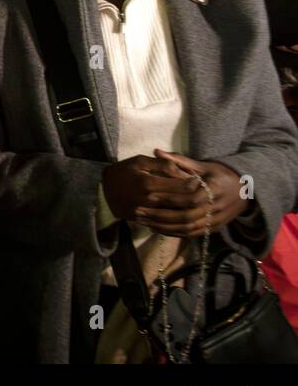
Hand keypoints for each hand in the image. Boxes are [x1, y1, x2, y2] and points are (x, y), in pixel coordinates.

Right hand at [101, 153, 195, 222]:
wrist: (102, 190)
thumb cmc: (123, 171)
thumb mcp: (139, 161)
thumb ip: (162, 164)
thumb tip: (183, 172)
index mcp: (148, 183)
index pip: (181, 185)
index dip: (193, 182)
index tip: (199, 179)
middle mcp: (148, 199)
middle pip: (181, 201)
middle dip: (195, 196)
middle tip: (202, 191)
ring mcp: (146, 212)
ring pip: (176, 213)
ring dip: (188, 208)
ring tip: (194, 201)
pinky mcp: (144, 220)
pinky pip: (166, 222)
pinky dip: (177, 218)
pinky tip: (181, 211)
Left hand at [132, 150, 250, 236]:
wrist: (246, 191)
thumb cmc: (221, 175)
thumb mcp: (204, 165)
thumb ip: (180, 161)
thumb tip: (156, 151)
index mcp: (215, 190)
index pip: (190, 198)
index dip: (170, 198)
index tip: (150, 195)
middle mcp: (217, 208)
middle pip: (186, 217)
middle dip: (160, 215)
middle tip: (138, 211)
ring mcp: (215, 221)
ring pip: (187, 228)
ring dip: (163, 226)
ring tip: (142, 221)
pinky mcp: (212, 229)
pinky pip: (190, 234)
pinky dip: (172, 232)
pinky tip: (155, 228)